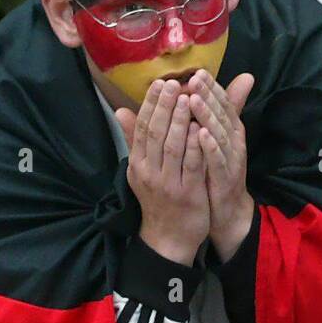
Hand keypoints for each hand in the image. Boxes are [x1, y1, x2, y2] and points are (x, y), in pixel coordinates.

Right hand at [118, 79, 210, 264]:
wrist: (168, 239)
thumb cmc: (158, 201)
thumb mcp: (141, 171)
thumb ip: (135, 141)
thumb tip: (120, 111)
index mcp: (137, 164)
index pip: (141, 127)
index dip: (150, 104)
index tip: (160, 83)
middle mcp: (149, 172)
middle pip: (155, 133)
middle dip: (164, 106)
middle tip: (175, 83)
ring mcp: (167, 184)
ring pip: (172, 147)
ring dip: (179, 121)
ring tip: (188, 99)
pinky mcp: (187, 194)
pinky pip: (191, 166)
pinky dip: (196, 146)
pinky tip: (201, 128)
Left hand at [187, 70, 255, 260]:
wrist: (225, 211)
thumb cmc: (214, 172)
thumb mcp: (213, 141)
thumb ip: (208, 117)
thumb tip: (209, 87)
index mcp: (230, 130)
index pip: (222, 103)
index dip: (211, 87)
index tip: (197, 71)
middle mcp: (233, 142)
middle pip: (222, 114)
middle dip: (208, 95)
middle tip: (194, 78)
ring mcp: (231, 160)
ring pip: (220, 134)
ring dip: (207, 116)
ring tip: (193, 100)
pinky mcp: (226, 179)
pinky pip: (218, 161)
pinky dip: (211, 147)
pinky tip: (200, 135)